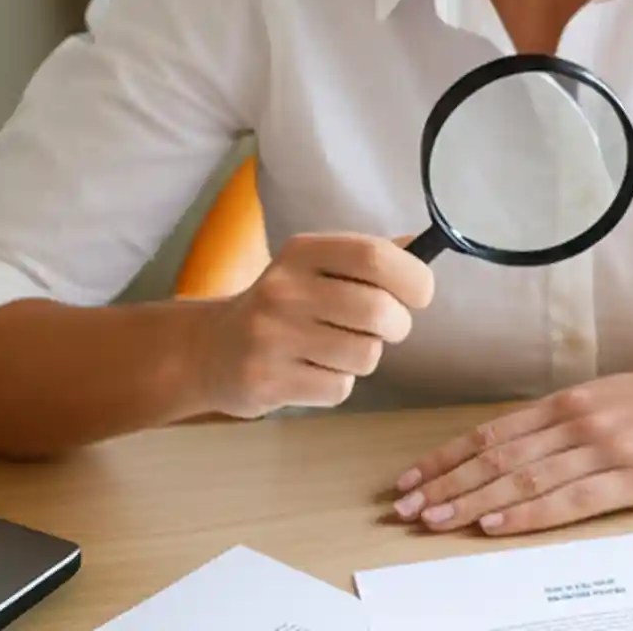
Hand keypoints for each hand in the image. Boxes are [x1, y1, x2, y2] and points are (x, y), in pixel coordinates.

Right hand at [190, 233, 432, 417]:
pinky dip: (338, 383)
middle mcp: (284, 289)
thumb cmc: (285, 306)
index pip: (374, 256)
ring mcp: (272, 336)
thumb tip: (420, 245)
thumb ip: (366, 258)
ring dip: (365, 357)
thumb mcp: (316, 268)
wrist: (213, 349)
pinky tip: (311, 370)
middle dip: (397, 325)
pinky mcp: (268, 380)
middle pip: (378, 310)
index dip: (412, 277)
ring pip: (365, 355)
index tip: (419, 294)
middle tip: (384, 328)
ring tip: (336, 348)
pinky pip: (340, 387)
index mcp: (302, 252)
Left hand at [390, 366, 632, 534]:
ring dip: (472, 501)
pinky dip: (528, 512)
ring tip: (434, 520)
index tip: (411, 478)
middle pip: (498, 456)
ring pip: (524, 478)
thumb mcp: (616, 397)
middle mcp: (583, 420)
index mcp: (573, 400)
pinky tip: (497, 523)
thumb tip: (522, 443)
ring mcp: (610, 448)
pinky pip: (572, 499)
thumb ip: (570, 420)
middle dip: (445, 483)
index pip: (493, 432)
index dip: (446, 458)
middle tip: (404, 507)